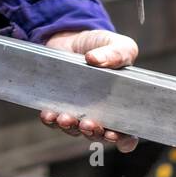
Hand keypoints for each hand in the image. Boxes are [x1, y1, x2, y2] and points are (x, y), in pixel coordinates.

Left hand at [39, 30, 138, 152]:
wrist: (73, 37)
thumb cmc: (101, 45)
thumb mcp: (118, 45)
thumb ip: (116, 53)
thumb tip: (94, 60)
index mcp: (121, 104)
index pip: (127, 132)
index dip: (123, 139)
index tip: (115, 135)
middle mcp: (101, 113)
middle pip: (99, 134)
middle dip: (93, 133)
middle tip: (88, 124)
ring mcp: (79, 111)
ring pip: (75, 130)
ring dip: (70, 127)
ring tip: (66, 118)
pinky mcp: (59, 104)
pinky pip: (54, 120)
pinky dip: (51, 120)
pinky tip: (49, 114)